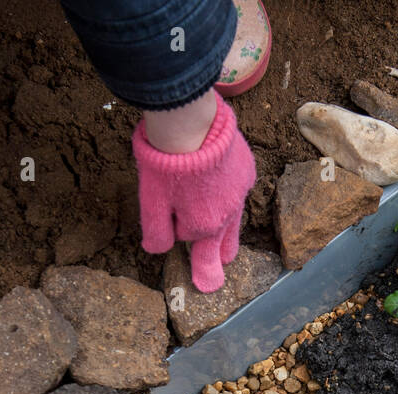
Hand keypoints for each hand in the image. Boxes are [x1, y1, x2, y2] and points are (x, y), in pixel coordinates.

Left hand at [131, 90, 254, 292]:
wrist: (191, 121)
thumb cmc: (166, 163)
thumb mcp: (151, 202)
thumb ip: (156, 232)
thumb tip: (156, 250)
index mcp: (202, 227)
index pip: (190, 241)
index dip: (177, 233)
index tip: (174, 237)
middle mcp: (226, 215)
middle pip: (222, 244)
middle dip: (218, 257)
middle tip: (221, 267)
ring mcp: (239, 193)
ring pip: (235, 221)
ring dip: (229, 233)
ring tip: (229, 251)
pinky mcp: (247, 171)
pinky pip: (239, 191)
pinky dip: (232, 194)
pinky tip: (226, 189)